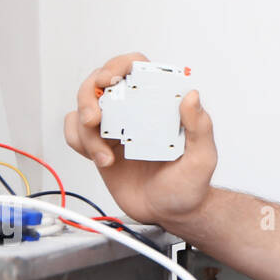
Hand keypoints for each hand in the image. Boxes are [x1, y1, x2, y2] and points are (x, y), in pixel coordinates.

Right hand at [63, 51, 217, 226]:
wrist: (171, 213)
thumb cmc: (190, 183)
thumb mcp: (203, 157)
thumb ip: (200, 127)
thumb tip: (192, 97)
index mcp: (160, 102)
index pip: (137, 67)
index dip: (119, 65)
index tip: (111, 80)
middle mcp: (136, 109)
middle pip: (99, 83)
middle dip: (89, 96)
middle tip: (94, 118)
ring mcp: (116, 126)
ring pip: (83, 109)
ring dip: (85, 129)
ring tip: (104, 157)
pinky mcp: (100, 145)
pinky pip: (76, 133)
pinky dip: (79, 142)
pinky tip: (101, 160)